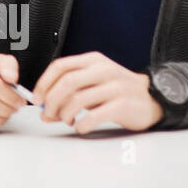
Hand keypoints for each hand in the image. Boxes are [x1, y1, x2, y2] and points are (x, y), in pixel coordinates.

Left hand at [32, 52, 163, 133]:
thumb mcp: (93, 84)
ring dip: (65, 114)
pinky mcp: (123, 105)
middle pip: (66, 82)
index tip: (36, 98)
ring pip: (78, 99)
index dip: (44, 82)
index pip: (60, 66)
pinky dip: (82, 124)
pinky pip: (94, 115)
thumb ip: (69, 92)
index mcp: (93, 60)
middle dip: (52, 101)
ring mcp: (115, 86)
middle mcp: (104, 70)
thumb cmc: (117, 91)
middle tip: (48, 113)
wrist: (152, 99)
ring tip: (67, 120)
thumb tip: (44, 108)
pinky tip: (81, 127)